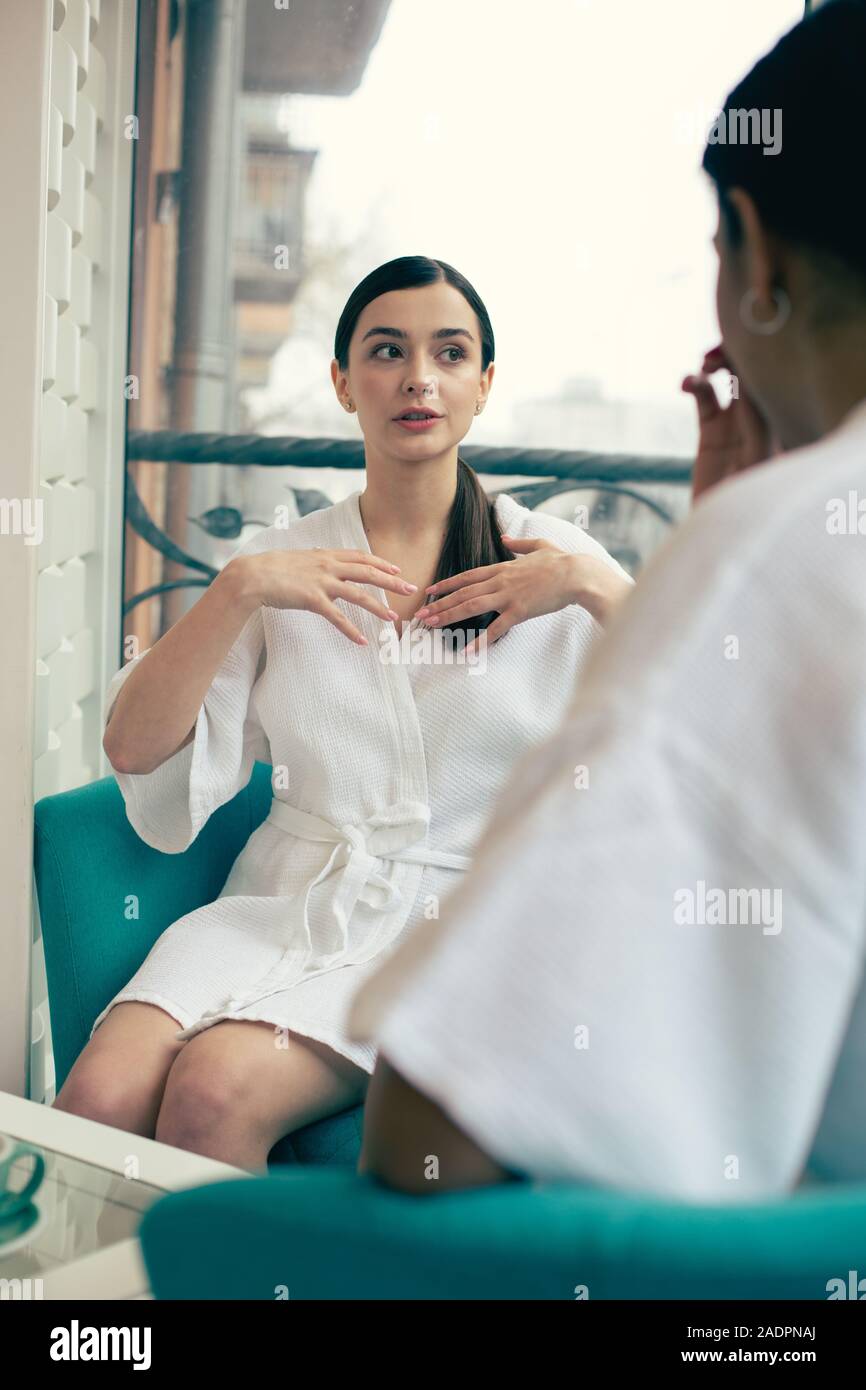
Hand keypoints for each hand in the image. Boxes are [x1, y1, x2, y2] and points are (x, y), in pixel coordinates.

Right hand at [232, 548, 417, 645]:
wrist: (252, 575)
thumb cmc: (272, 568)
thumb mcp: (299, 559)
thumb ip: (317, 564)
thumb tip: (327, 570)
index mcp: (326, 555)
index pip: (361, 557)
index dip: (381, 563)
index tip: (397, 569)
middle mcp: (328, 566)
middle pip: (368, 572)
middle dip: (392, 581)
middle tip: (410, 589)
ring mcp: (321, 582)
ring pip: (358, 595)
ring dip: (378, 607)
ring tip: (393, 618)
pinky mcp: (312, 600)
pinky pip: (337, 618)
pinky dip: (351, 630)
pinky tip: (362, 641)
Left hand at [415, 536, 631, 654]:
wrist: (577, 574)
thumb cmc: (561, 561)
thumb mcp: (539, 545)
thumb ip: (519, 543)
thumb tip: (506, 539)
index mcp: (503, 567)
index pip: (467, 575)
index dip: (447, 583)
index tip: (430, 590)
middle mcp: (500, 581)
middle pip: (463, 592)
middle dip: (439, 604)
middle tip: (420, 614)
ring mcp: (509, 596)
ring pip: (471, 606)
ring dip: (448, 616)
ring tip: (431, 625)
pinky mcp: (520, 611)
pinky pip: (496, 628)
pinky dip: (481, 640)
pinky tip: (468, 650)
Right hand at [682, 344, 775, 503]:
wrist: (722, 534)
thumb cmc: (749, 505)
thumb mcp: (757, 464)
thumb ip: (756, 428)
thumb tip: (747, 390)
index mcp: (778, 421)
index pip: (769, 377)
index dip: (750, 358)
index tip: (730, 355)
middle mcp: (759, 418)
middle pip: (748, 370)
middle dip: (730, 355)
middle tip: (710, 359)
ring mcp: (734, 424)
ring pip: (724, 378)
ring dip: (711, 365)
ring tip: (700, 370)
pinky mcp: (710, 434)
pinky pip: (703, 397)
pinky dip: (693, 384)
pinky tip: (684, 384)